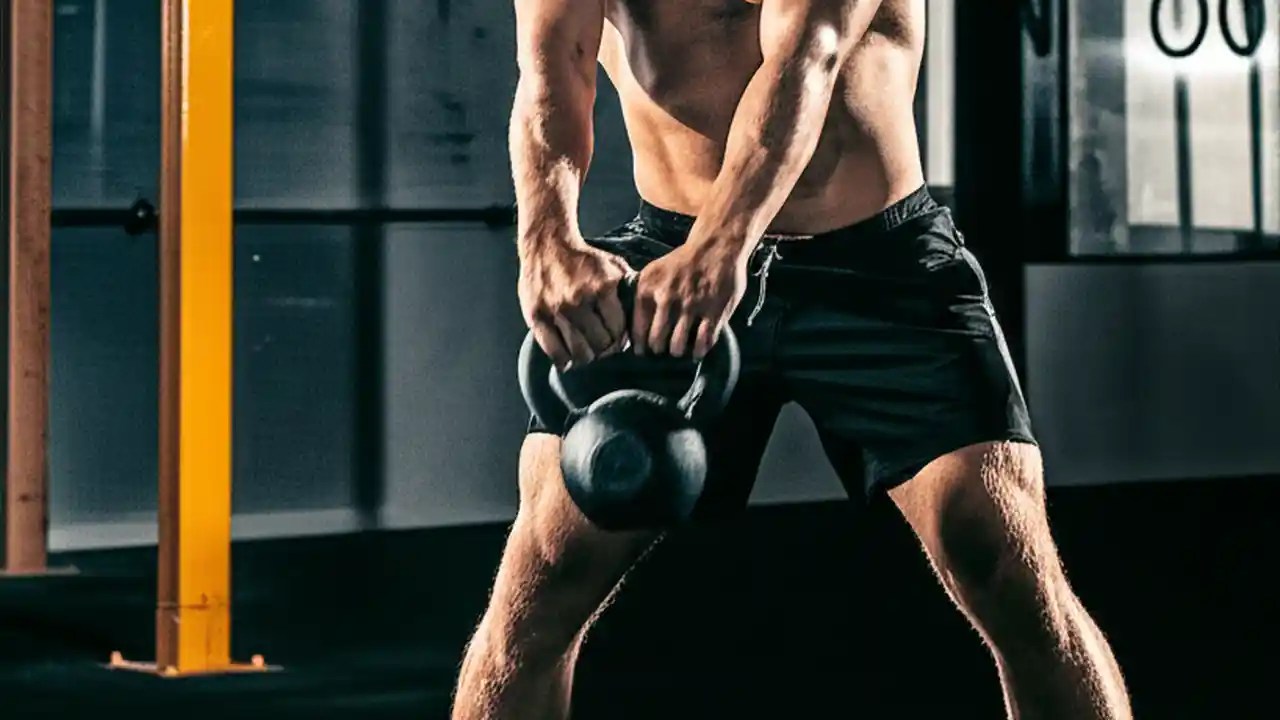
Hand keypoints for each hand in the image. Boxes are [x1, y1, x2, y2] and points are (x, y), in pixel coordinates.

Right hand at [518, 237, 633, 370]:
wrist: (547, 244)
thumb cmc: (582, 258)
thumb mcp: (613, 266)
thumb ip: (628, 287)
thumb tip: (642, 312)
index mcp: (602, 288)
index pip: (618, 330)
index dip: (620, 339)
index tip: (618, 341)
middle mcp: (579, 300)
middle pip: (601, 344)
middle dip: (605, 349)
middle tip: (603, 348)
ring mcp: (556, 310)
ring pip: (579, 352)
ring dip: (586, 357)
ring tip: (587, 353)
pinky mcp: (537, 316)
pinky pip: (553, 351)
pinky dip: (563, 360)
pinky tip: (567, 359)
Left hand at [631, 240, 748, 359]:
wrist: (716, 245)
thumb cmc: (683, 261)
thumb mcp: (655, 272)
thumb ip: (644, 295)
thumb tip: (635, 325)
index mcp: (648, 288)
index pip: (638, 329)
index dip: (641, 345)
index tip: (644, 352)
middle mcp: (667, 298)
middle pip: (657, 341)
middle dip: (659, 350)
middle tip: (663, 351)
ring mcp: (691, 305)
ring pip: (678, 345)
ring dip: (678, 351)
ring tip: (679, 350)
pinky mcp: (714, 310)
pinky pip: (704, 340)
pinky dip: (700, 350)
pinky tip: (698, 350)